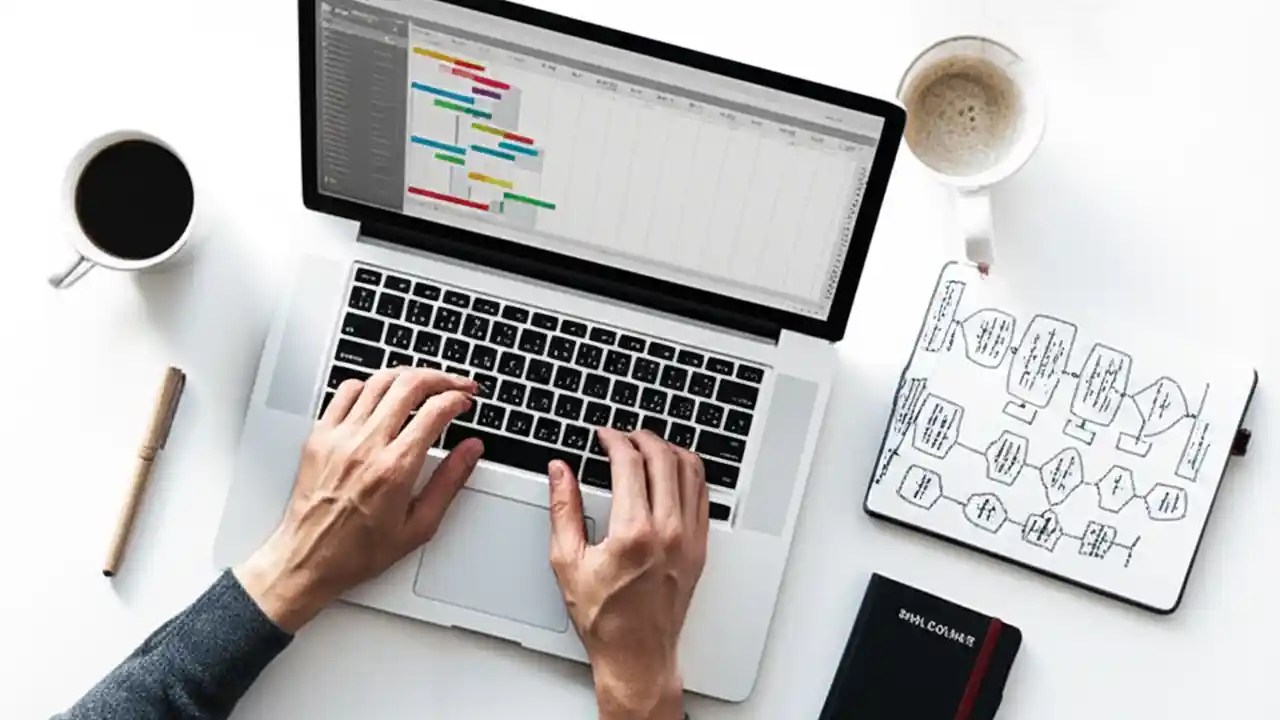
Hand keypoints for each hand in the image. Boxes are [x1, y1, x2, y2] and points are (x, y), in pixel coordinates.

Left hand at [236, 368, 483, 631]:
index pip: (435, 411)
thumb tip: (471, 450)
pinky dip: (369, 385)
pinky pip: (346, 392)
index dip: (457, 399)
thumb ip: (449, 482)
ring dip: (408, 376)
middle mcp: (366, 446)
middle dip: (440, 378)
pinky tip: (381, 395)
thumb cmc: (359, 551)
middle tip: (454, 384)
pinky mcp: (319, 436)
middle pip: (410, 385)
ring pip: (379, 381)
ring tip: (423, 383)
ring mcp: (340, 437)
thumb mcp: (419, 526)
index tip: (465, 401)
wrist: (308, 560)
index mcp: (395, 468)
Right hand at [547, 428, 708, 719]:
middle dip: (641, 437)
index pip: (629, 463)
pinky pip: (702, 495)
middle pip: (663, 458)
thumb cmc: (603, 618)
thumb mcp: (567, 562)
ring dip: (667, 450)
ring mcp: (689, 538)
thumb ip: (563, 509)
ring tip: (647, 447)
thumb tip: (560, 472)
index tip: (603, 435)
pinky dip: (688, 473)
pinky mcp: (700, 547)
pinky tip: (671, 472)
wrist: (637, 655)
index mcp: (633, 532)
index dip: (614, 439)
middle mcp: (667, 531)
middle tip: (623, 436)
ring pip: (690, 471)